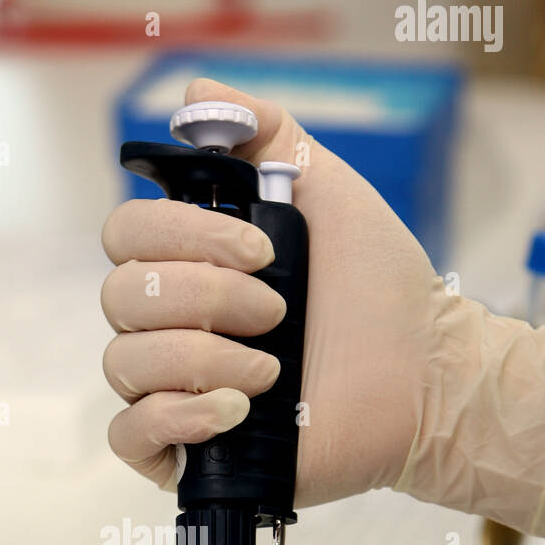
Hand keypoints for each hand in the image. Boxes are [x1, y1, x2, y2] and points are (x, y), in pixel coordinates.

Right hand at [102, 78, 544, 544]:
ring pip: (123, 362)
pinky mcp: (185, 451)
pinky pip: (128, 433)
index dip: (182, 235)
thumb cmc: (378, 286)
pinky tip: (237, 411)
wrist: (425, 374)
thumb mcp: (327, 187)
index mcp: (188, 263)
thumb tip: (193, 92)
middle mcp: (170, 324)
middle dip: (204, 297)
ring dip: (202, 357)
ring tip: (273, 369)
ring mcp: (173, 390)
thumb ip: (264, 132)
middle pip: (119, 296)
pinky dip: (175, 416)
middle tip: (277, 310)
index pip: (126, 235)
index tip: (261, 250)